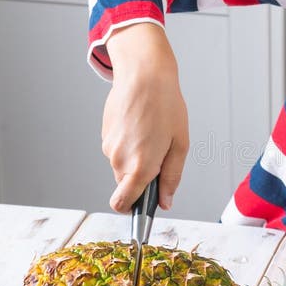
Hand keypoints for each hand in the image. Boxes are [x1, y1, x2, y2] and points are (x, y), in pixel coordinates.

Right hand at [102, 23, 188, 212]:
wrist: (144, 75)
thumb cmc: (166, 107)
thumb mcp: (180, 145)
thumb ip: (171, 178)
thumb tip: (164, 202)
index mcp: (140, 166)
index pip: (122, 204)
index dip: (132, 210)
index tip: (143, 208)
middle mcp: (119, 160)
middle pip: (126, 185)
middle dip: (142, 178)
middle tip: (161, 155)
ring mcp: (108, 147)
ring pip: (122, 167)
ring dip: (136, 159)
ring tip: (153, 134)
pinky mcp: (105, 134)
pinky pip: (118, 150)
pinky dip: (129, 145)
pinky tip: (141, 125)